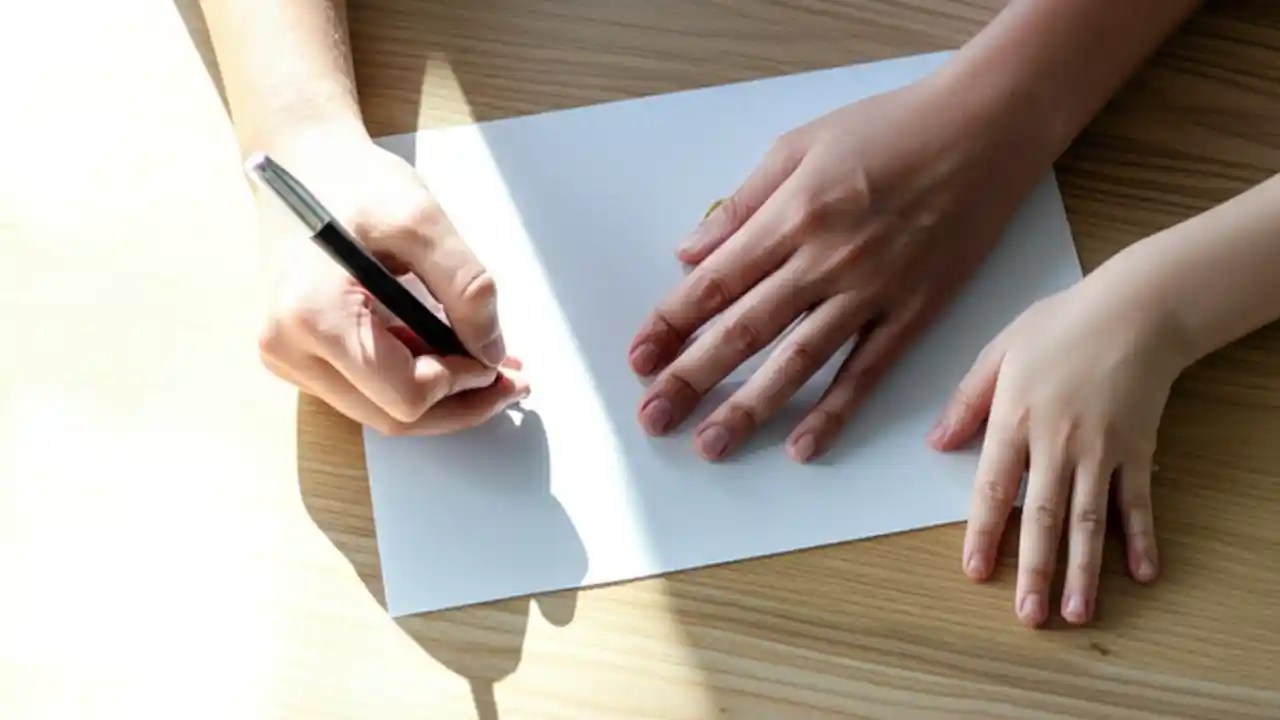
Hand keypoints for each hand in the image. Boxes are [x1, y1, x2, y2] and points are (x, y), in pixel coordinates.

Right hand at [254, 131, 527, 433]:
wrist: (302, 163)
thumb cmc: (353, 183)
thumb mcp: (421, 220)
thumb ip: (466, 287)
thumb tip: (492, 351)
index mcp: (313, 315)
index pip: (403, 395)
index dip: (461, 385)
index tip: (498, 360)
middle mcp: (288, 348)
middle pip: (392, 417)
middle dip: (459, 404)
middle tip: (512, 381)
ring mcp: (288, 357)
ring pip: (380, 412)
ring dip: (440, 398)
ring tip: (490, 366)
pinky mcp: (298, 355)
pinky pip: (366, 390)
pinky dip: (413, 380)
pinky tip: (450, 355)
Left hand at [628, 78, 1039, 461]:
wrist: (985, 127)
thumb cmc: (889, 127)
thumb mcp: (800, 144)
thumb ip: (742, 204)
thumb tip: (689, 252)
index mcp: (792, 215)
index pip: (715, 282)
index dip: (671, 324)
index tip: (638, 360)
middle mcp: (826, 259)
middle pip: (744, 330)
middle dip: (691, 377)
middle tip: (653, 417)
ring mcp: (873, 290)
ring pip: (798, 361)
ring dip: (749, 407)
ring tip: (710, 444)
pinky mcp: (915, 311)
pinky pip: (867, 371)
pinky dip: (834, 411)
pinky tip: (802, 445)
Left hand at [929, 277, 1188, 626]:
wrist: (1136, 309)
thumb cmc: (1062, 324)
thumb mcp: (999, 352)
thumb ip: (966, 401)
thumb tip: (935, 443)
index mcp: (1016, 419)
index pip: (994, 488)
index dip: (984, 533)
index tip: (976, 572)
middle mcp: (1057, 442)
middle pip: (1043, 516)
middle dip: (1035, 570)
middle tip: (1028, 615)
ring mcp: (1101, 449)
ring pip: (1089, 520)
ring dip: (1084, 570)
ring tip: (1077, 612)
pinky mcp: (1137, 449)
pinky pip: (1137, 501)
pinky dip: (1140, 538)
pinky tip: (1141, 573)